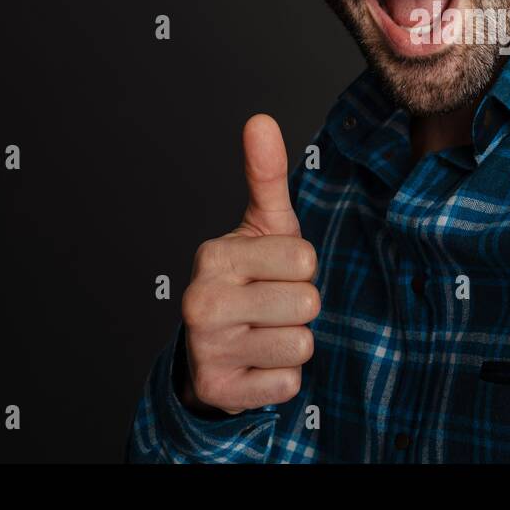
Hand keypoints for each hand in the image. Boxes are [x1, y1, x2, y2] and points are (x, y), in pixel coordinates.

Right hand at [179, 114, 319, 414]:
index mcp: (215, 255)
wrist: (210, 351)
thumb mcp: (261, 226)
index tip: (275, 273)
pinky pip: (288, 383)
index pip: (304, 260)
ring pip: (300, 344)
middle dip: (300, 307)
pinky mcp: (220, 390)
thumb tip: (261, 120)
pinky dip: (281, 378)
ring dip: (293, 343)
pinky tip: (257, 365)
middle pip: (306, 303)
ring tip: (265, 334)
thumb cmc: (249, 279)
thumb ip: (265, 175)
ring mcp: (207, 348)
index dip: (301, 269)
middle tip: (272, 307)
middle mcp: (202, 301)